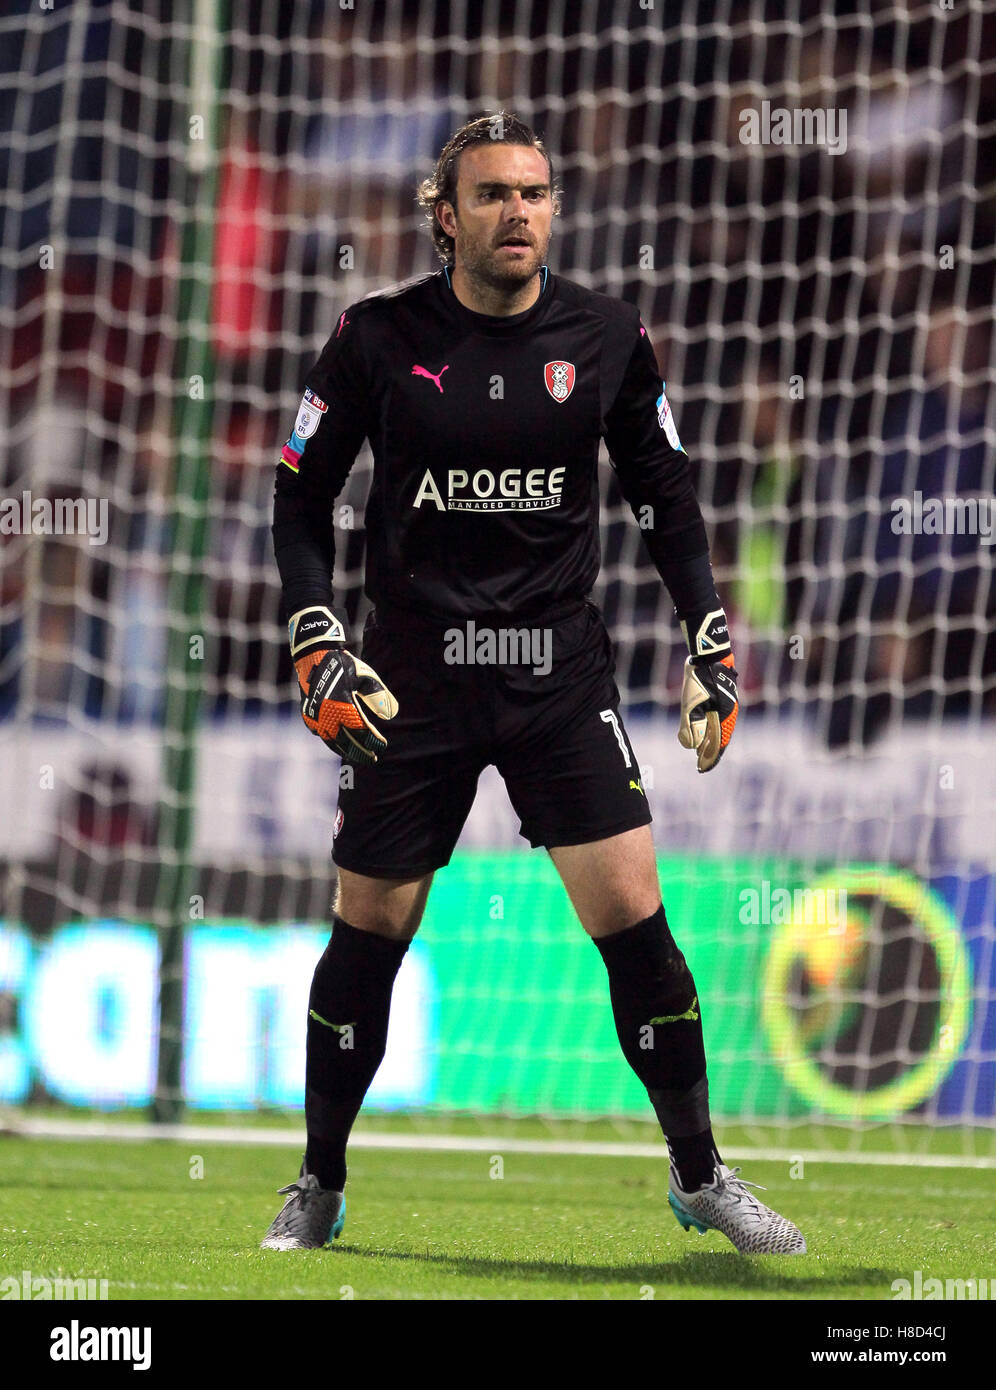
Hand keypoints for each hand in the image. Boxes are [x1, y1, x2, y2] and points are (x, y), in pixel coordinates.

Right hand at [289, 607, 397, 764]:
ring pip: (332, 742)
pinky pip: (320, 734)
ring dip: (346, 751)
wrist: (313, 656)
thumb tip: (391, 715)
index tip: (382, 746)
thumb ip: (378, 695)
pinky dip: (331, 741)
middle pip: (348, 742)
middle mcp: (329, 715)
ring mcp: (317, 717)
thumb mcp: (365, 676)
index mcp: (344, 706)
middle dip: (361, 753)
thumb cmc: (343, 665)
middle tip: (372, 759)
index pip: (362, 732)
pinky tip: (338, 743)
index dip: (373, 742)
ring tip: (356, 757)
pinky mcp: (308, 715)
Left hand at [677, 652, 737, 772]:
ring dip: (711, 741)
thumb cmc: (699, 680)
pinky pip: (718, 719)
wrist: (709, 657)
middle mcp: (728, 714)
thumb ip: (691, 725)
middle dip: (710, 752)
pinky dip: (711, 728)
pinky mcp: (722, 699)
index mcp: (723, 718)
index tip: (701, 768)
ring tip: (701, 750)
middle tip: (700, 763)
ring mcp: (727, 706)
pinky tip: (705, 729)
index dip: (709, 757)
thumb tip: (691, 746)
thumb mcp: (690, 704)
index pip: (718, 744)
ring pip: (719, 729)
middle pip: (720, 739)